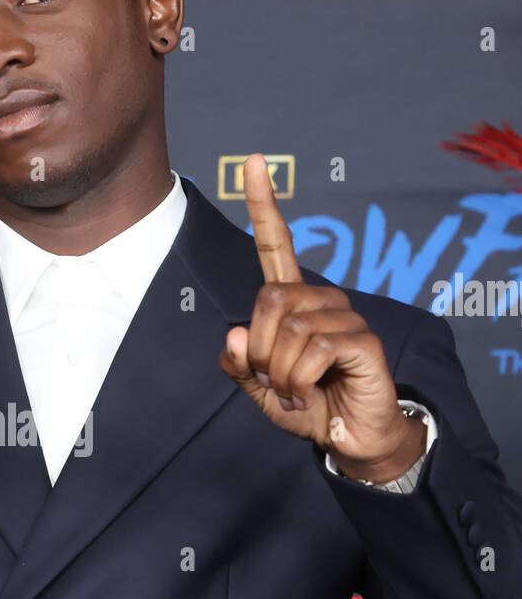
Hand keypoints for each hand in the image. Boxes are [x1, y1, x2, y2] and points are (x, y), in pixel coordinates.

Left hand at [217, 154, 426, 482]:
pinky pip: (314, 349)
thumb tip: (235, 333)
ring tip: (294, 392)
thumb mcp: (257, 387)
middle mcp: (322, 299)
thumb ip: (238, 363)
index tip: (252, 161)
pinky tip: (310, 394)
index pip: (276, 245)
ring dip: (280, 372)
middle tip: (273, 380)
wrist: (346, 437)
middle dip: (260, 350)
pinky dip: (300, 380)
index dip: (264, 205)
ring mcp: (346, 317)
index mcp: (294, 301)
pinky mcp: (363, 341)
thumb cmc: (306, 405)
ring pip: (289, 328)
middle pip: (269, 299)